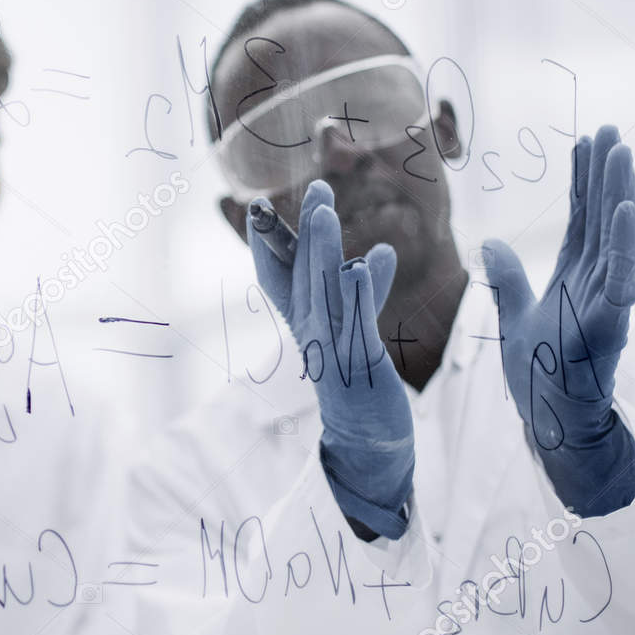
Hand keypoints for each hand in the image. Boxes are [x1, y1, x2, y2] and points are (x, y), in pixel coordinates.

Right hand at [249, 181, 413, 538]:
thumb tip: (378, 252)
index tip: (256, 209)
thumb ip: (364, 292)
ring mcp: (332, 350)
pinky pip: (355, 325)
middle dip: (302, 231)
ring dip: (323, 250)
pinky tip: (363, 264)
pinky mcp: (359, 367)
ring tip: (325, 210)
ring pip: (323, 292)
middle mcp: (311, 333)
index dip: (267, 244)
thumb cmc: (358, 384)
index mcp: (306, 324)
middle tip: (312, 190)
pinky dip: (357, 294)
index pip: (279, 278)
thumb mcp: (355, 332)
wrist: (367, 444)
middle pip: (301, 275)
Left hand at [480, 125, 634, 515]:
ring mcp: (607, 299)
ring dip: (618, 193)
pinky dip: (623, 244)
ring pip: (616, 236)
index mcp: (574, 278)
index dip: (582, 181)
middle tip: (608, 129)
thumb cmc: (540, 375)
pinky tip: (626, 209)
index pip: (581, 218)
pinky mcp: (610, 321)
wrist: (550, 421)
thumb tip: (491, 243)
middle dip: (603, 173)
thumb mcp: (515, 317)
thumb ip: (508, 280)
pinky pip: (621, 277)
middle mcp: (596, 281)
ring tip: (621, 152)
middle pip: (601, 216)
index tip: (585, 143)